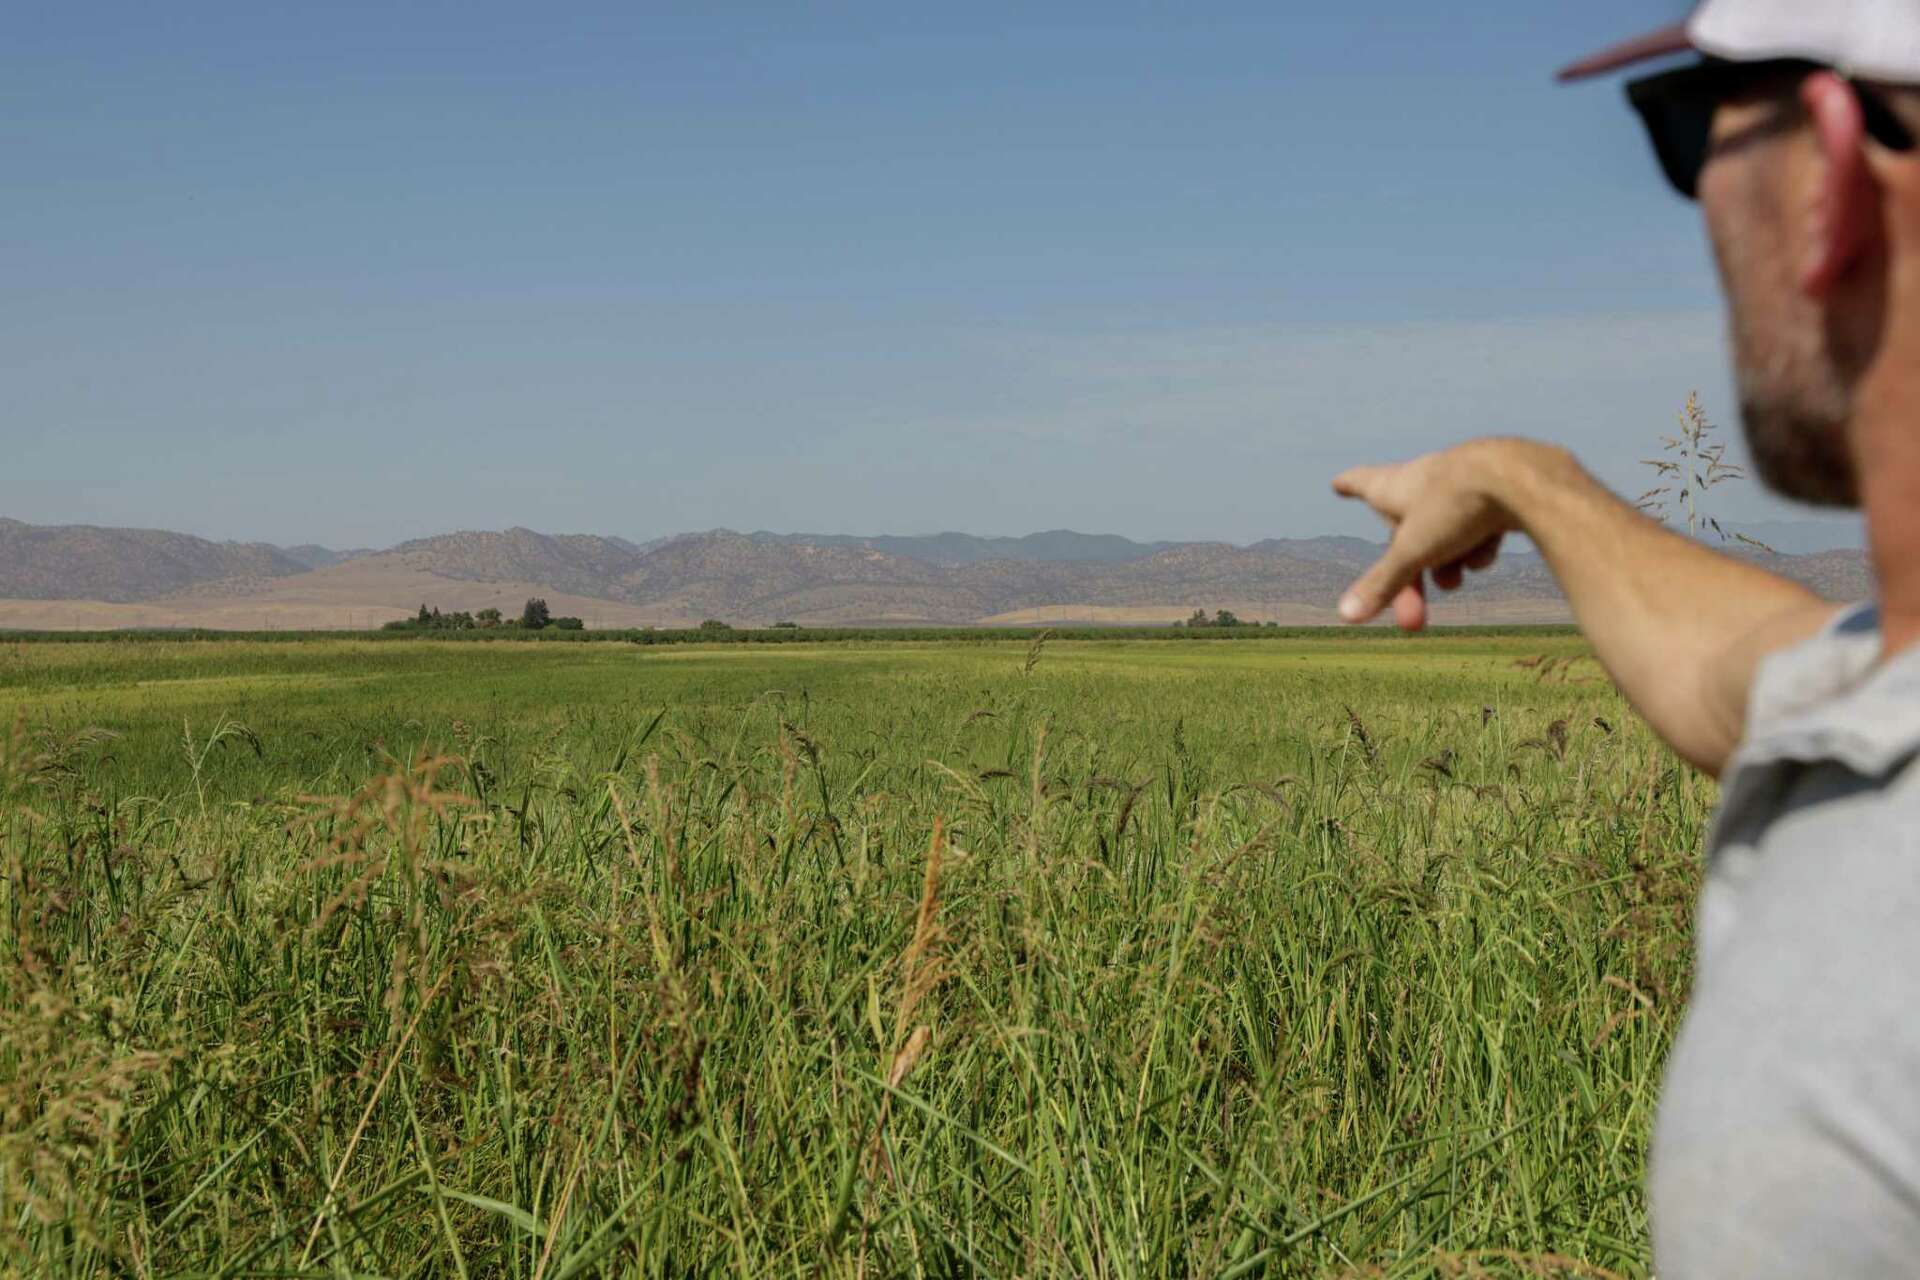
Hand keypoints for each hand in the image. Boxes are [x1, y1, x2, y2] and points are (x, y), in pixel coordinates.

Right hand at [1331, 440, 1544, 630]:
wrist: (1523, 478)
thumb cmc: (1456, 504)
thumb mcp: (1413, 551)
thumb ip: (1383, 584)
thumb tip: (1345, 615)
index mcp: (1396, 485)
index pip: (1363, 483)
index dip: (1350, 486)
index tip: (1337, 483)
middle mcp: (1427, 479)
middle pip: (1409, 534)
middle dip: (1411, 578)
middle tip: (1411, 622)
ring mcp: (1463, 482)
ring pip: (1445, 535)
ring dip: (1447, 563)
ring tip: (1455, 579)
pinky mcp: (1497, 492)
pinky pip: (1478, 528)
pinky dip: (1478, 546)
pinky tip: (1489, 546)